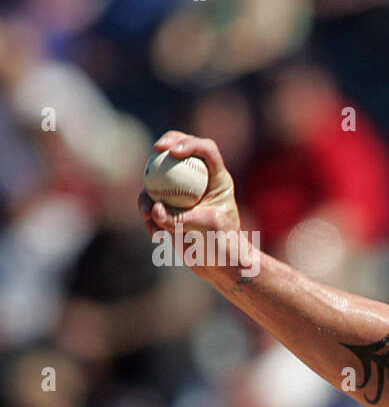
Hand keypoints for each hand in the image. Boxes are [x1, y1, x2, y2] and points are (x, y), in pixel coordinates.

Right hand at [137, 131, 242, 275]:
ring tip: (148, 216)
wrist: (218, 265)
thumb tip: (155, 208)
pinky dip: (149, 217)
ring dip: (148, 194)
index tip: (173, 152)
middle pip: (182, 150)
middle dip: (168, 142)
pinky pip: (150, 203)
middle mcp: (200, 180)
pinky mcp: (168, 205)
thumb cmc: (223, 246)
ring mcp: (182, 191)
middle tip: (156, 149)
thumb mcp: (207, 229)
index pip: (207, 151)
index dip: (190, 143)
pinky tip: (156, 235)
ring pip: (158, 178)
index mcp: (218, 179)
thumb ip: (180, 217)